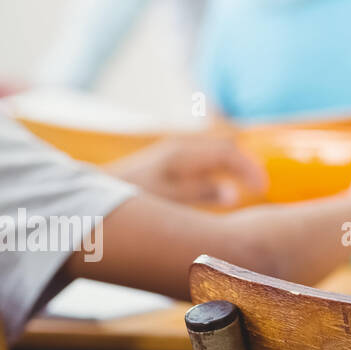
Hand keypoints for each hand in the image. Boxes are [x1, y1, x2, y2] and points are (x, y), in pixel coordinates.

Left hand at [108, 134, 268, 206]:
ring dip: (235, 169)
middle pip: (225, 149)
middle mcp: (181, 150)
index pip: (229, 152)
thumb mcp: (166, 200)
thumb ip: (200, 196)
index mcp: (182, 154)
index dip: (251, 168)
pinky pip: (205, 164)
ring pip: (216, 155)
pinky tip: (223, 190)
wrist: (87, 198)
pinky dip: (220, 173)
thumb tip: (233, 195)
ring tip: (250, 188)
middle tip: (262, 187)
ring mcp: (175, 156)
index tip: (264, 187)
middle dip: (247, 166)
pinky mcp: (169, 166)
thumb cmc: (127, 198)